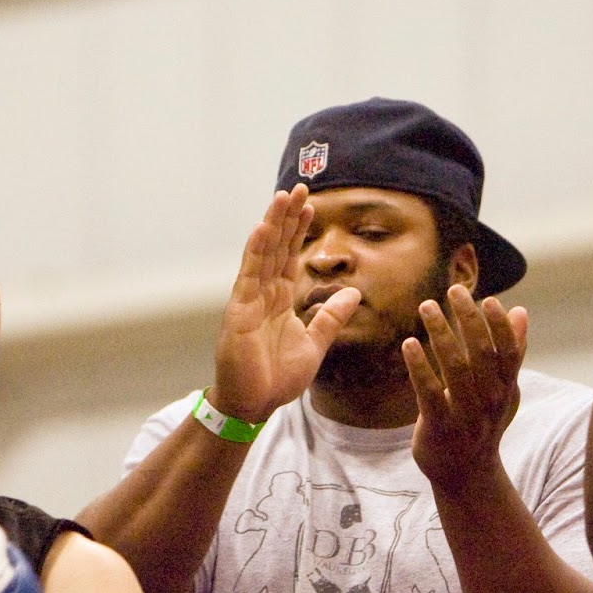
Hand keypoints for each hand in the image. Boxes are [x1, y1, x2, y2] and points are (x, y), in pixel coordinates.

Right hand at [212, 184, 359, 420]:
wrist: (254, 404)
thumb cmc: (277, 377)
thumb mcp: (315, 343)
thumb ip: (331, 318)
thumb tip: (352, 294)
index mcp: (279, 299)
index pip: (290, 256)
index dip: (300, 231)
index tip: (311, 205)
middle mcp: (263, 293)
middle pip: (277, 247)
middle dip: (288, 217)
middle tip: (299, 187)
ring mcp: (249, 299)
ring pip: (262, 253)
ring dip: (273, 224)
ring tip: (283, 196)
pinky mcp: (239, 311)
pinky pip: (249, 275)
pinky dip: (256, 250)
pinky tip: (264, 228)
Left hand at [403, 285, 527, 489]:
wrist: (466, 473)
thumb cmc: (484, 422)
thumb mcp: (504, 389)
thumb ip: (513, 351)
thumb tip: (521, 311)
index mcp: (506, 388)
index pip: (508, 352)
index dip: (499, 325)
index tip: (487, 299)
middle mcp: (489, 400)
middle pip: (481, 354)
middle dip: (468, 319)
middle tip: (453, 290)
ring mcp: (465, 415)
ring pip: (455, 368)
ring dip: (440, 333)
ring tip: (427, 306)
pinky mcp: (439, 426)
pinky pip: (429, 392)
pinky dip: (419, 366)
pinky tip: (408, 343)